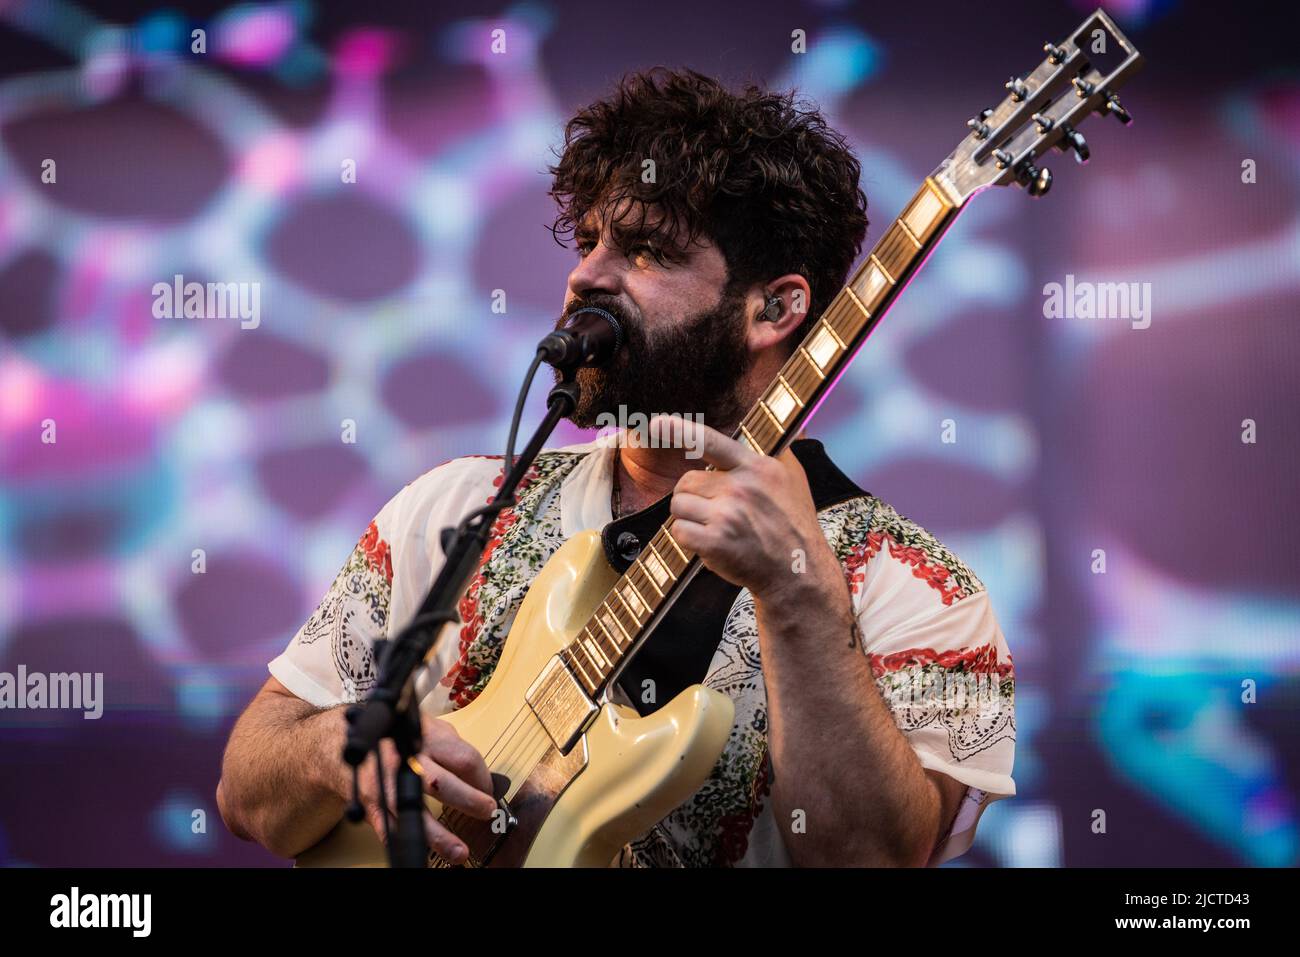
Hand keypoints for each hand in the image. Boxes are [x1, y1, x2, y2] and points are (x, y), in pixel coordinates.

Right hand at [352, 715, 496, 863]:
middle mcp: (405, 760)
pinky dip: (406, 841)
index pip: (464, 758)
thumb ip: (453, 748)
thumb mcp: (428, 729)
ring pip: (413, 811)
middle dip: (467, 801)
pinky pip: (388, 828)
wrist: (344, 741)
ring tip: (459, 851)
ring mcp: (386, 784)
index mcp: (425, 739)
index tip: (489, 792)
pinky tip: (421, 854)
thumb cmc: (395, 737)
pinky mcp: (371, 804)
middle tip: (486, 811)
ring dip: (438, 835)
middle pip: (441, 783)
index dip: (482, 778)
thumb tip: (481, 775)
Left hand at [647, 415, 839, 599]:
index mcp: (757, 468)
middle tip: (713, 512)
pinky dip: (688, 539)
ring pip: (679, 506)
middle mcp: (741, 488)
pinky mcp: (716, 542)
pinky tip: (710, 544)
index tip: (659, 422)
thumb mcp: (794, 478)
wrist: (798, 572)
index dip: (682, 431)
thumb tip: (772, 425)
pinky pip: (679, 531)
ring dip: (689, 519)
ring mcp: (727, 515)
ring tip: (714, 528)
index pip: (712, 442)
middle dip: (692, 497)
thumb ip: (776, 451)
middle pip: (686, 481)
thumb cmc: (794, 525)